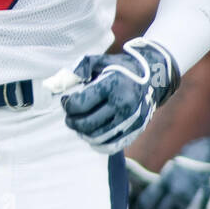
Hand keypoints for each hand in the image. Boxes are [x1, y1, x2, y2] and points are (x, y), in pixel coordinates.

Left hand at [60, 39, 179, 153]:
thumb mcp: (99, 62)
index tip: (67, 100)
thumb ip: (76, 71)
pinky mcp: (135, 131)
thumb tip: (55, 85)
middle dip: (72, 121)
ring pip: (96, 137)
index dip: (67, 104)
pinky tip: (92, 133)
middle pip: (86, 124)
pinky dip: (96, 143)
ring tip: (80, 123)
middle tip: (70, 116)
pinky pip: (110, 146)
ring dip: (82, 132)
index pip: (79, 105)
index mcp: (112, 86)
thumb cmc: (120, 68)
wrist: (154, 77)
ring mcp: (130, 120)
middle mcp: (123, 105)